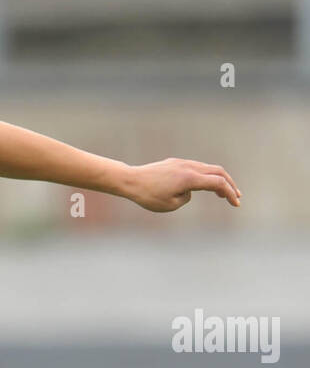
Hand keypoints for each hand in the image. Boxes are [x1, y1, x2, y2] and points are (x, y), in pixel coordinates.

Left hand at [125, 158, 240, 212]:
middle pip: (218, 172)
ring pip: (207, 168)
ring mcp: (182, 163)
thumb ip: (186, 198)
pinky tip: (205, 185)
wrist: (131, 181)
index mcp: (190, 178)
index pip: (217, 183)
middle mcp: (189, 167)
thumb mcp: (170, 205)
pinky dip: (205, 176)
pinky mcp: (176, 163)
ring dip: (218, 180)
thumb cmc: (148, 196)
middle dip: (230, 185)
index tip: (235, 204)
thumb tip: (190, 191)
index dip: (230, 193)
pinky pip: (196, 168)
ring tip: (222, 193)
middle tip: (236, 197)